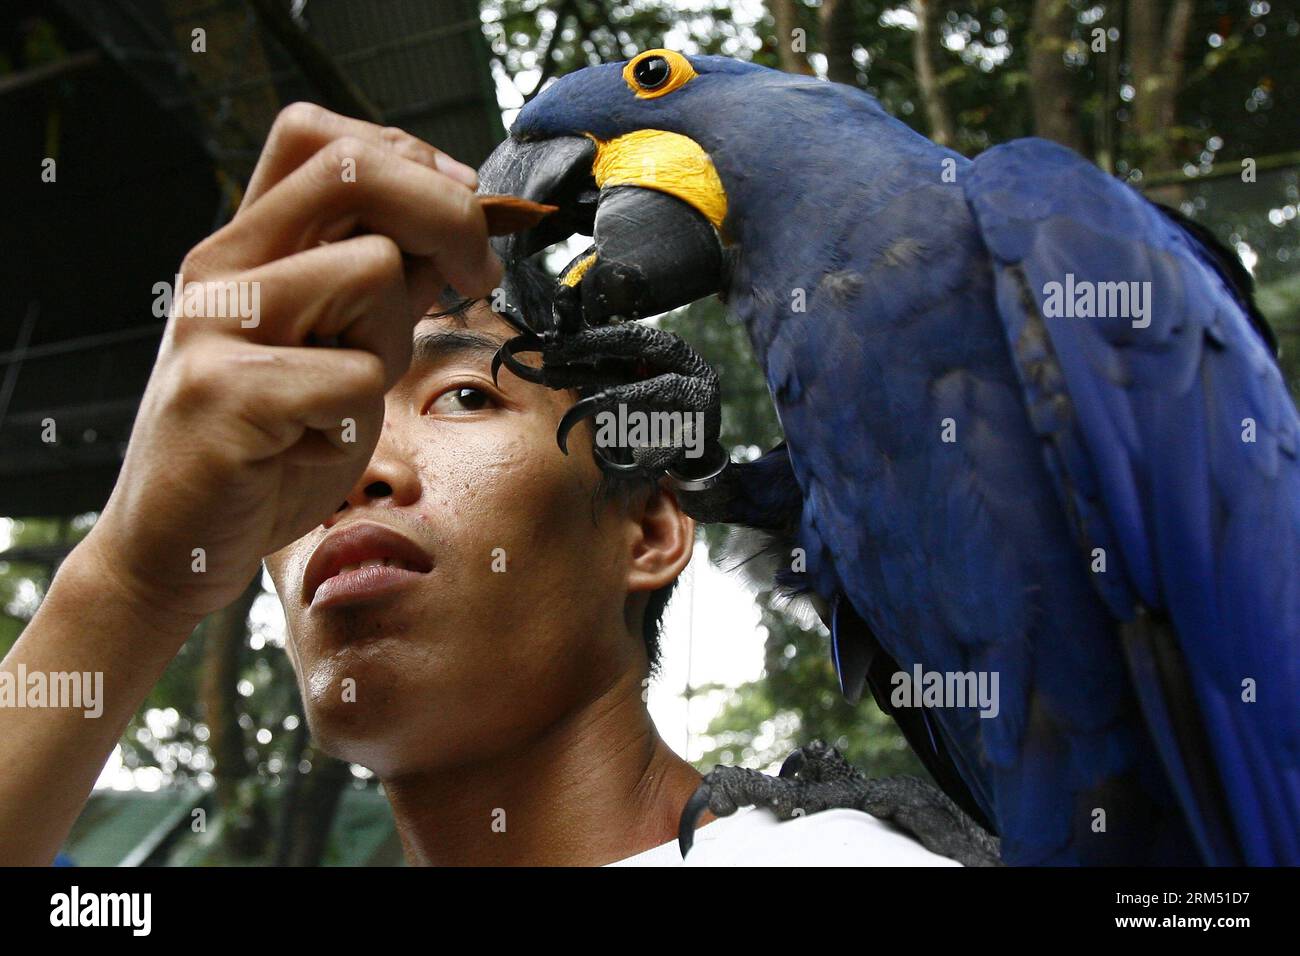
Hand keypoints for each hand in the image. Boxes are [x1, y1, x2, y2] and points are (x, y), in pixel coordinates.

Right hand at [79, 103, 501, 634]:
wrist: (174, 542)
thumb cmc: (269, 446)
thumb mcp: (337, 348)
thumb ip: (384, 287)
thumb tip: (459, 226)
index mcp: (246, 245)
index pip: (321, 137)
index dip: (411, 159)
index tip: (464, 213)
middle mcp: (222, 266)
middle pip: (356, 172)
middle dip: (448, 215)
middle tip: (480, 274)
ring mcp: (215, 324)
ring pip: (372, 271)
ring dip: (390, 347)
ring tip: (335, 403)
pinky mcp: (221, 394)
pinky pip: (355, 376)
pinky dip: (353, 422)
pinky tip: (303, 449)